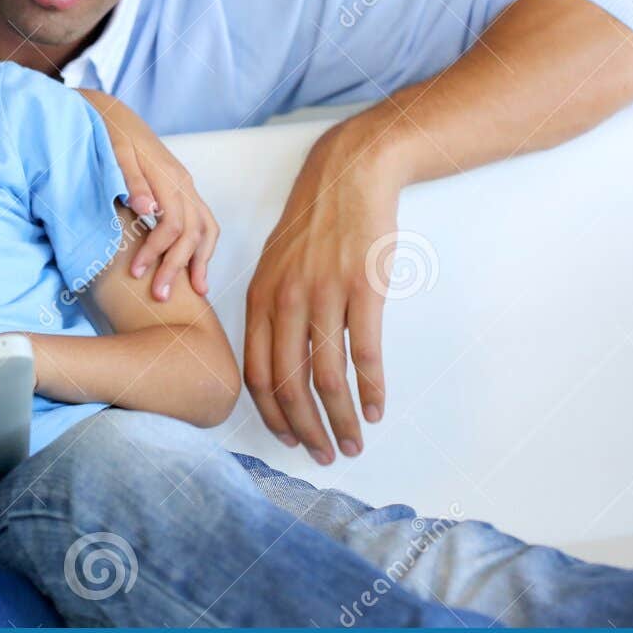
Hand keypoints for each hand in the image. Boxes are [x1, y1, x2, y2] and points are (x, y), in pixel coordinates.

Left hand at [79, 91, 218, 300]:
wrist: (111, 115)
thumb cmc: (107, 135)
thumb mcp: (113, 154)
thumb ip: (130, 181)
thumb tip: (146, 209)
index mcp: (168, 176)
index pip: (173, 225)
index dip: (157, 252)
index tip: (137, 274)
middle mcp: (183, 183)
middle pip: (192, 232)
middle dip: (177, 266)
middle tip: (159, 297)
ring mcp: (186, 186)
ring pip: (206, 228)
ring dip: (199, 261)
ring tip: (195, 292)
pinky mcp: (183, 190)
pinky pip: (204, 222)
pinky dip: (203, 247)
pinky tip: (196, 269)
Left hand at [243, 122, 402, 463]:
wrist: (347, 177)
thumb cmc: (313, 225)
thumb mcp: (276, 265)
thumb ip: (272, 311)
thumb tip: (277, 361)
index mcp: (260, 300)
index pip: (256, 374)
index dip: (271, 414)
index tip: (289, 438)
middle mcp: (285, 302)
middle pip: (288, 385)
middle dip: (306, 429)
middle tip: (324, 455)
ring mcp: (323, 297)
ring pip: (326, 378)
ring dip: (341, 419)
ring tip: (354, 442)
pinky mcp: (362, 291)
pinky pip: (365, 355)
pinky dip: (371, 389)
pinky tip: (376, 409)